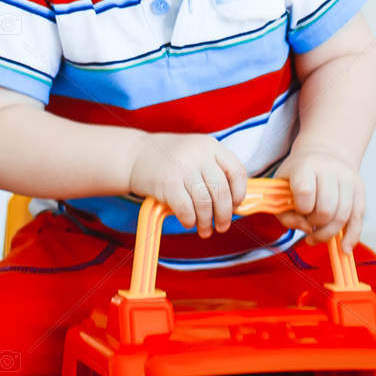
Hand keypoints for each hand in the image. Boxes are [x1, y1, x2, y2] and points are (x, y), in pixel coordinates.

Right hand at [127, 134, 247, 237]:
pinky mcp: (168, 183)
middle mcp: (198, 155)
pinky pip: (186, 209)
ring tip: (204, 230)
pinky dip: (190, 220)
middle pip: (221, 191)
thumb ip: (213, 170)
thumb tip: (233, 203)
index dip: (239, 192)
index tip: (235, 205)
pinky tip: (188, 222)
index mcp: (210, 146)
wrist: (135, 155)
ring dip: (206, 222)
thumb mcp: (195, 152)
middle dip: (224, 215)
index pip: (236, 171)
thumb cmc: (168, 158)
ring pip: (205, 204)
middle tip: (222, 226)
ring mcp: (183, 168)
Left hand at [275, 145, 366, 249]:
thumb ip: (285, 215)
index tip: (299, 209)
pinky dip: (352, 237)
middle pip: (326, 210)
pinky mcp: (360, 189)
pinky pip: (358, 218)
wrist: (324, 152)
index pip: (305, 192)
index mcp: (306, 166)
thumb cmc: (298, 175)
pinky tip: (344, 248)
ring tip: (318, 234)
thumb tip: (307, 231)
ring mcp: (348, 179)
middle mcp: (330, 170)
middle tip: (309, 223)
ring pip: (343, 217)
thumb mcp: (281, 188)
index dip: (301, 208)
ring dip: (329, 233)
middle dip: (316, 224)